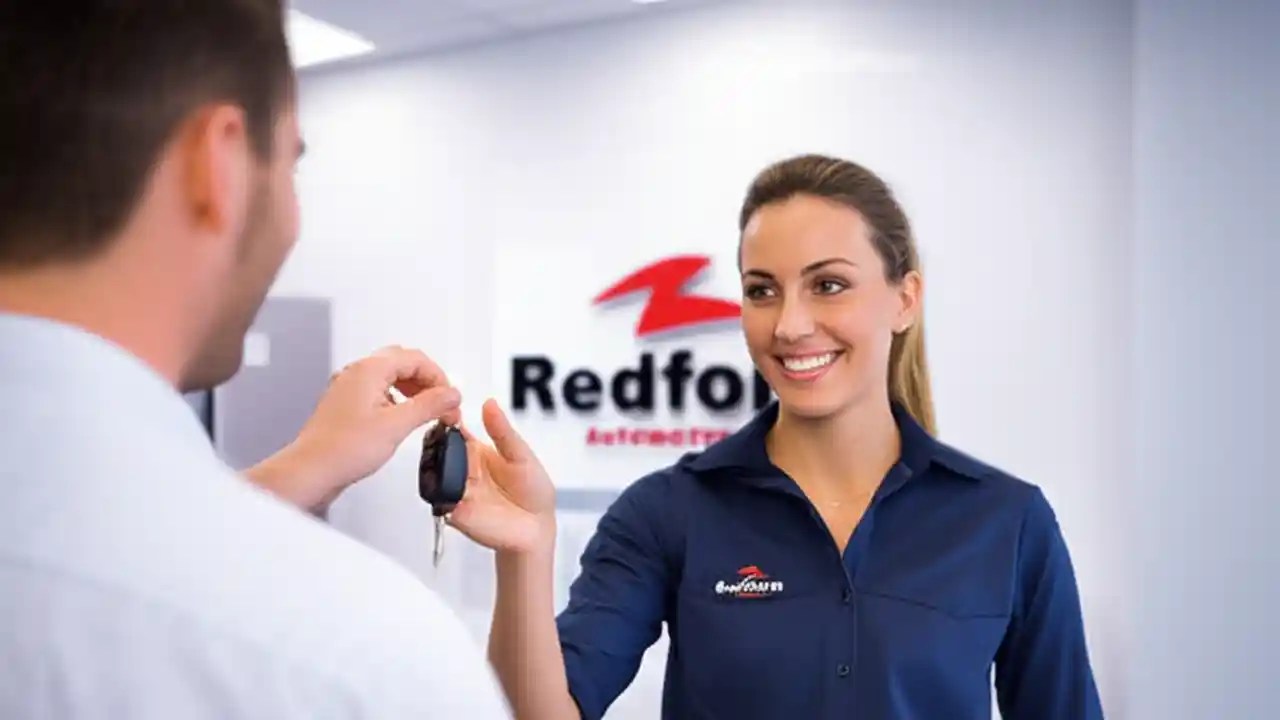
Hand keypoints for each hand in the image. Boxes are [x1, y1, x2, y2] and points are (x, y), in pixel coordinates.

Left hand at [247, 345, 461, 512]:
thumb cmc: (342, 449)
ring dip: (413, 390)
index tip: (449, 398)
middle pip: (403, 363)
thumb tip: (451, 394)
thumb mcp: (397, 425)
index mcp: (369, 370)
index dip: (439, 377)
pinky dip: (397, 400)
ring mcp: (349, 388)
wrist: (312, 470)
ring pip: (390, 376)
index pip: (415, 359)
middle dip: (427, 382)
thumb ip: (429, 406)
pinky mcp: (346, 404)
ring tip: (426, 412)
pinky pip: (378, 391)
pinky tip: (402, 419)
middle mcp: (356, 373)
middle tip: (441, 403)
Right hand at [447, 399, 556, 555]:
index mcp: (476, 452)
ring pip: (436, 473)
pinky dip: (442, 492)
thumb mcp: (522, 455)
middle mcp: (462, 470)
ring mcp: (456, 490)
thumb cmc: (532, 492)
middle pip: (440, 450)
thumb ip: (503, 432)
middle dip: (439, 440)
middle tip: (445, 431)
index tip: (446, 408)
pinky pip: (439, 499)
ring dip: (438, 464)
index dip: (448, 419)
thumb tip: (489, 404)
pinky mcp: (454, 511)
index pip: (454, 431)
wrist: (536, 529)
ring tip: (453, 460)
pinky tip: (456, 487)